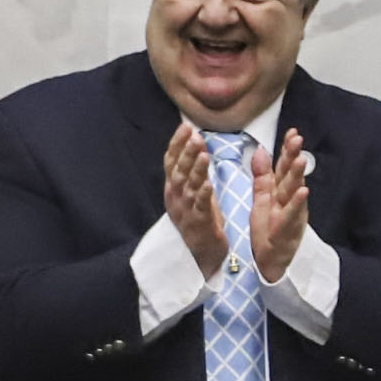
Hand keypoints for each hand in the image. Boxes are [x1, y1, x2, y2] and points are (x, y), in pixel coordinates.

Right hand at [160, 125, 229, 280]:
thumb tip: (197, 144)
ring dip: (195, 170)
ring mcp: (185, 210)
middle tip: (194, 135)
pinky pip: (200, 208)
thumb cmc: (198, 218)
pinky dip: (203, 195)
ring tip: (203, 154)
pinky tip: (208, 184)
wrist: (199, 254)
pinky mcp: (199, 223)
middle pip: (179, 171)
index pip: (171, 161)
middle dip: (186, 152)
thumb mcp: (190, 192)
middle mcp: (175, 197)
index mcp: (173, 188)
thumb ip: (191, 171)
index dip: (177, 144)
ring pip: (188, 187)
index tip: (186, 127)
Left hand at [246, 131, 312, 282]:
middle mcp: (288, 200)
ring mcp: (291, 214)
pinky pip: (292, 214)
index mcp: (280, 192)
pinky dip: (297, 203)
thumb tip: (261, 150)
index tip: (292, 132)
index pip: (284, 167)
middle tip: (297, 139)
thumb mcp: (263, 198)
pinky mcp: (289, 229)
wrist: (271, 262)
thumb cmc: (269, 229)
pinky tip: (303, 191)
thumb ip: (262, 175)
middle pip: (290, 175)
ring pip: (294, 192)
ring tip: (301, 159)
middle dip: (294, 156)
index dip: (287, 150)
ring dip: (298, 176)